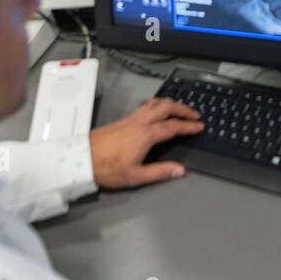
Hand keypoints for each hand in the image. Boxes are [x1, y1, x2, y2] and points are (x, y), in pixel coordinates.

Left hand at [88, 97, 203, 188]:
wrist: (81, 158)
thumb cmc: (106, 168)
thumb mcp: (135, 176)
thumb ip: (160, 172)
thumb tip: (179, 170)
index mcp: (146, 135)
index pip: (173, 127)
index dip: (189, 126)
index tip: (199, 126)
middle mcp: (140, 122)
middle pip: (166, 107)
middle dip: (183, 109)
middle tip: (194, 114)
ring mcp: (131, 119)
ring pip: (155, 103)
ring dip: (170, 104)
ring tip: (179, 109)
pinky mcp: (123, 120)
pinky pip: (145, 105)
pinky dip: (157, 104)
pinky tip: (156, 110)